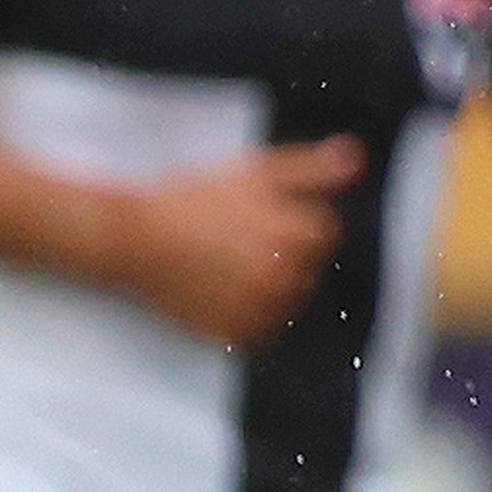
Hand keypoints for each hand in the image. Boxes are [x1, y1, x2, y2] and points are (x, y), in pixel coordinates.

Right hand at [102, 138, 358, 346]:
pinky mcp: (237, 334)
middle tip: (239, 239)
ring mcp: (263, 310)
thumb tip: (355, 158)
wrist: (136, 238)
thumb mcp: (256, 172)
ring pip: (288, 301)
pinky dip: (248, 312)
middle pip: (310, 269)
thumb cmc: (194, 200)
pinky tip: (220, 287)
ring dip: (270, 285)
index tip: (261, 215)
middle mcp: (287, 278)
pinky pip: (261, 328)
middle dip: (285, 253)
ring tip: (229, 263)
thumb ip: (311, 169)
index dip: (294, 219)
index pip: (325, 233)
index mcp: (298, 236)